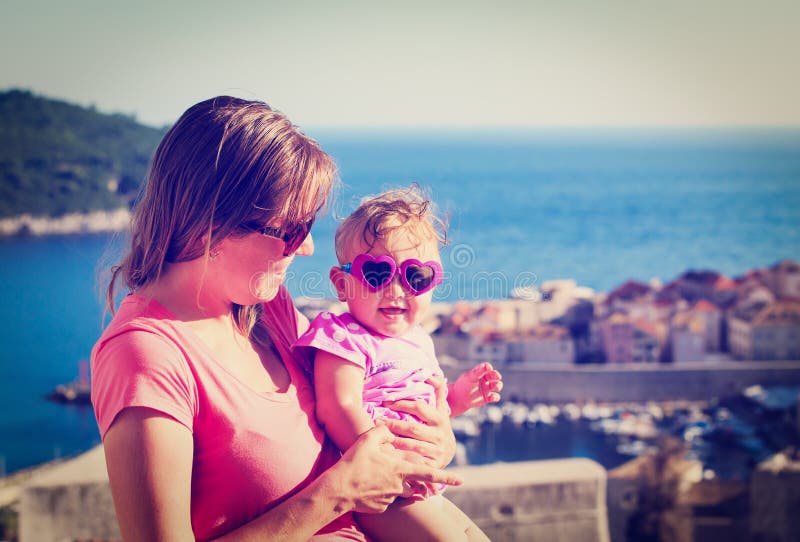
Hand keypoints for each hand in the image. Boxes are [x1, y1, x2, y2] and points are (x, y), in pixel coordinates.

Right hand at [332, 425, 461, 513]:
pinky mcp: (381, 507)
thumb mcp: (368, 440)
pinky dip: (385, 493)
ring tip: (391, 481)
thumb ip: (383, 431)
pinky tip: (372, 487)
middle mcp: (399, 485)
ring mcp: (390, 497)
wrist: (338, 490)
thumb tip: (389, 428)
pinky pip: (388, 499)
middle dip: (426, 486)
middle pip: (417, 485)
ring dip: (403, 487)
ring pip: (403, 491)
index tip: (460, 479)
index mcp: (400, 469)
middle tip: (434, 489)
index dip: (446, 476)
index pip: (429, 473)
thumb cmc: (353, 463)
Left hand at [379, 375, 456, 468]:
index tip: (386, 403)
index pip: (419, 408)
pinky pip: (413, 461)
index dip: (402, 404)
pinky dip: (399, 457)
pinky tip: (386, 453)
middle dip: (393, 424)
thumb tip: (431, 374)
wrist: (449, 452)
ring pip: (411, 446)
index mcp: (441, 419)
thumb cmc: (439, 427)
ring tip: (378, 435)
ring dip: (393, 440)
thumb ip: (438, 391)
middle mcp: (440, 435)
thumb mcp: (441, 410)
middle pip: (413, 428)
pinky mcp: (432, 465)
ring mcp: (437, 451)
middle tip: (377, 420)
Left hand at [447, 362, 502, 416]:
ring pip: (497, 385)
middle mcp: (485, 379)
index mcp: (479, 373)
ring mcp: (487, 388)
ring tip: (496, 386)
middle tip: (498, 376)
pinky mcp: (488, 397)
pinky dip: (496, 397)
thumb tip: (484, 366)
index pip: (486, 367)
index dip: (488, 367)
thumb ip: (477, 372)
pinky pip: (495, 397)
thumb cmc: (463, 386)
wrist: (459, 399)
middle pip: (494, 375)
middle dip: (497, 375)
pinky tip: (492, 397)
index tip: (489, 368)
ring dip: (499, 385)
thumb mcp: (470, 378)